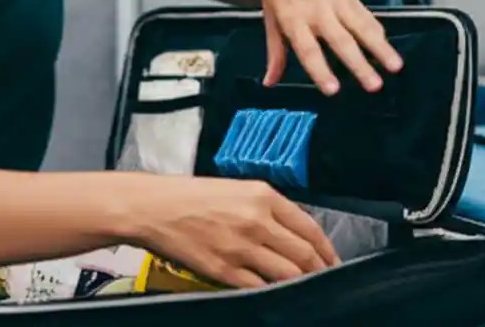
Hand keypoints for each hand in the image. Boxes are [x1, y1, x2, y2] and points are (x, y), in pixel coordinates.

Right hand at [131, 177, 339, 287]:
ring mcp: (241, 247)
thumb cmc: (190, 197)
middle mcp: (257, 220)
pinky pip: (259, 287)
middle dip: (319, 270)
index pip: (310, 227)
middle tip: (324, 279)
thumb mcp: (237, 190)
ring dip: (299, 284)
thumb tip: (292, 234)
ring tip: (304, 289)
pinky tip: (275, 294)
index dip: (326, 249)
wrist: (153, 207)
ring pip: (287, 274)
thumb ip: (266, 209)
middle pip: (303, 254)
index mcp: (263, 196)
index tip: (331, 260)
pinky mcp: (224, 269)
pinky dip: (271, 292)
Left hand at [252, 0, 402, 93]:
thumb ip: (275, 51)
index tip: (333, 89)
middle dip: (359, 64)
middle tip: (374, 85)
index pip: (308, 50)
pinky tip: (389, 46)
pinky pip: (366, 14)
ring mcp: (335, 1)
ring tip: (395, 66)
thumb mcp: (270, 18)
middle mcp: (317, 11)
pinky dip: (378, 31)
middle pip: (341, 41)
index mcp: (293, 19)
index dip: (321, 70)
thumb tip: (269, 82)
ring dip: (380, 47)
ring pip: (361, 27)